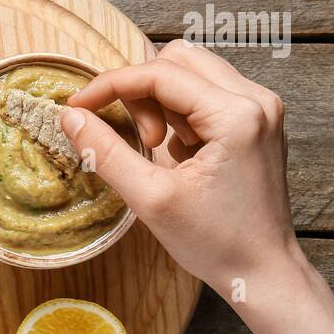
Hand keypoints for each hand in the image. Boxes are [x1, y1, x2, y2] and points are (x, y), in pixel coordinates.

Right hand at [60, 40, 301, 292]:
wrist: (263, 273)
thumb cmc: (216, 243)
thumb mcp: (150, 199)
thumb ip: (106, 152)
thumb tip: (70, 117)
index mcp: (237, 115)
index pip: (160, 73)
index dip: (111, 85)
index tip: (77, 107)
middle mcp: (256, 100)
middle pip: (178, 59)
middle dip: (142, 90)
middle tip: (137, 139)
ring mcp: (261, 108)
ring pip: (192, 72)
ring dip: (160, 101)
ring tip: (158, 149)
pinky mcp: (257, 121)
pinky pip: (206, 93)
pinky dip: (180, 113)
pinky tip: (179, 153)